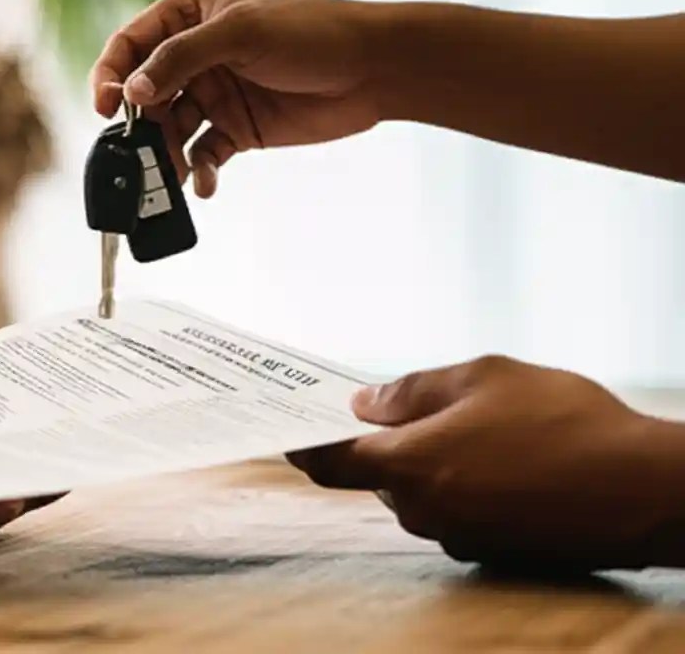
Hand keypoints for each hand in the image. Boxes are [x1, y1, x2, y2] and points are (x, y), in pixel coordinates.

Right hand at [90, 0, 382, 196]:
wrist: (374, 69)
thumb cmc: (314, 31)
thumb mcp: (241, 33)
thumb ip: (181, 58)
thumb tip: (132, 89)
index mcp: (189, 14)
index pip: (131, 44)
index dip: (110, 74)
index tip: (106, 107)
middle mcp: (196, 53)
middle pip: (145, 93)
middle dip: (138, 125)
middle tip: (139, 153)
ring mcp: (215, 92)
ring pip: (170, 129)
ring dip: (166, 155)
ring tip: (171, 177)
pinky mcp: (236, 128)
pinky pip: (203, 154)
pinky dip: (199, 172)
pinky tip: (205, 184)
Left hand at [286, 356, 684, 571]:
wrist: (644, 490)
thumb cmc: (564, 422)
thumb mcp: (484, 378)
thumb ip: (414, 390)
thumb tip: (367, 405)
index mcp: (408, 465)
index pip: (330, 463)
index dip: (304, 446)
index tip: (286, 435)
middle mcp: (422, 511)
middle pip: (379, 476)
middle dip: (388, 444)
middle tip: (406, 408)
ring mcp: (457, 537)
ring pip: (421, 494)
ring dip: (433, 465)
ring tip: (482, 427)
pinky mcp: (491, 553)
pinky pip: (458, 514)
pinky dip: (466, 488)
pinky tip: (508, 461)